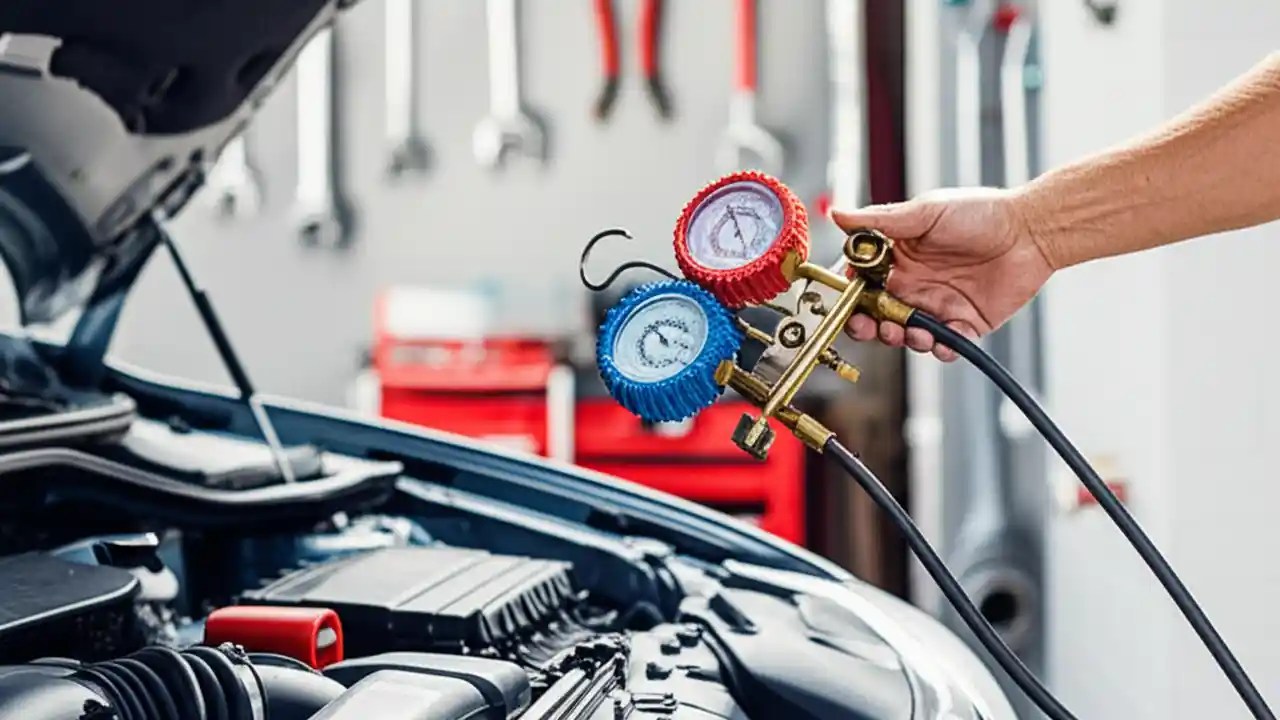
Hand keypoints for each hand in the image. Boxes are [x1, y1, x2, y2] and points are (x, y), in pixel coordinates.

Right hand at [832, 187, 1053, 360]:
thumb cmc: (980, 213)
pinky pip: (946, 345)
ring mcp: (938, 306)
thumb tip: (837, 214)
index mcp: (899, 259)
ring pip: (907, 334)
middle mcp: (914, 285)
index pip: (862, 282)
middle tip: (871, 327)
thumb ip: (880, 220)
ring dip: (902, 338)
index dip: (849, 295)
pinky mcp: (965, 324)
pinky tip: (942, 340)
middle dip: (868, 326)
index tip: (845, 301)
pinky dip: (940, 348)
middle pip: (878, 315)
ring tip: (913, 331)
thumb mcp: (925, 212)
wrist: (1030, 230)